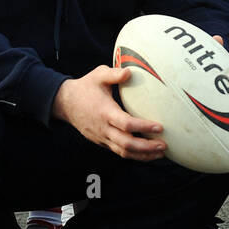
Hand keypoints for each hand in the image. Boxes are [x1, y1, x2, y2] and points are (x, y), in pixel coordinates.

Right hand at [53, 67, 167, 160]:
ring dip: (143, 155)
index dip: (144, 127)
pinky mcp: (102, 141)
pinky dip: (134, 155)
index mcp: (105, 112)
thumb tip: (130, 72)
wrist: (65, 103)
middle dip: (147, 147)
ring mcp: (102, 137)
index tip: (159, 127)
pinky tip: (147, 153)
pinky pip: (119, 152)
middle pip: (127, 144)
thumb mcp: (98, 75)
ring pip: (124, 152)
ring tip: (160, 153)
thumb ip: (114, 74)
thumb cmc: (85, 87)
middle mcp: (104, 128)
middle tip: (164, 145)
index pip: (126, 124)